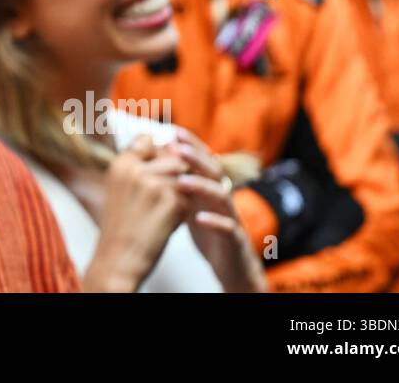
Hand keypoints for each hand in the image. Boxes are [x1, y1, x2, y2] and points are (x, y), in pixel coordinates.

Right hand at [82, 135, 185, 291]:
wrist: (117, 259)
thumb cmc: (120, 227)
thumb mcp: (119, 188)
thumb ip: (138, 168)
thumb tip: (168, 149)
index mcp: (120, 163)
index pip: (147, 139)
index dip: (158, 153)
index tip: (158, 171)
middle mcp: (135, 168)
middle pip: (172, 155)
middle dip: (174, 174)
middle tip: (160, 199)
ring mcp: (153, 183)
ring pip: (184, 175)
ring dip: (181, 192)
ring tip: (163, 211)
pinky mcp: (170, 200)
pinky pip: (189, 196)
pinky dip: (183, 210)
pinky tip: (168, 222)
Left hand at [168, 127, 266, 292]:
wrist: (232, 266)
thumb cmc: (209, 231)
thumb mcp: (194, 203)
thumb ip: (183, 182)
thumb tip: (164, 156)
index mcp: (211, 189)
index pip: (205, 161)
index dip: (192, 146)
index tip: (173, 131)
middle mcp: (223, 199)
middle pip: (215, 172)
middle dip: (197, 158)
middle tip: (176, 146)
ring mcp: (231, 218)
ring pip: (222, 196)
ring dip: (203, 186)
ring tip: (182, 181)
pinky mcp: (235, 240)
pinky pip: (228, 228)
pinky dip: (215, 222)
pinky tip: (199, 218)